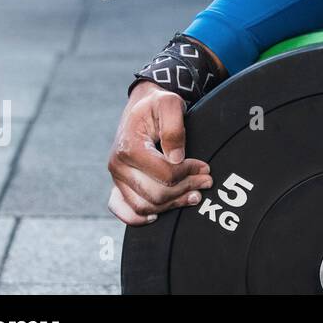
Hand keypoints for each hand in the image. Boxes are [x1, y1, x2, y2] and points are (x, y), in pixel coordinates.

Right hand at [106, 81, 212, 224]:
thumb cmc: (157, 104)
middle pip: (155, 194)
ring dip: (171, 206)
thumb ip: (174, 128)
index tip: (205, 168)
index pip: (164, 174)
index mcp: (130, 147)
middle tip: (206, 182)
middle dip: (185, 189)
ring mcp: (116, 177)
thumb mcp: (170, 103)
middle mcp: (118, 165)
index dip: (189, 173)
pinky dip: (138, 218)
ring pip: (143, 206)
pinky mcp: (118, 184)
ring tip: (193, 196)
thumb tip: (177, 158)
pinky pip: (122, 210)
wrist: (142, 105)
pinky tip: (158, 215)